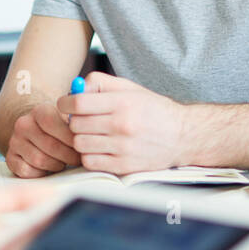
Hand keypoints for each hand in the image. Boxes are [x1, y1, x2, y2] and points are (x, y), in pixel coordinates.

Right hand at [6, 101, 80, 177]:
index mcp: (39, 111)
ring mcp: (15, 141)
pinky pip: (27, 171)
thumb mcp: (69, 120)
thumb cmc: (60, 129)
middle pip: (49, 145)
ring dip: (56, 165)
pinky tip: (49, 168)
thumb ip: (79, 122)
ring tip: (64, 162)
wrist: (37, 132)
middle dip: (68, 156)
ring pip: (39, 160)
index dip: (69, 137)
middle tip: (79, 160)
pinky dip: (41, 173)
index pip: (52, 122)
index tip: (83, 146)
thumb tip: (90, 131)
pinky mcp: (10, 158)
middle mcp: (23, 124)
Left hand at [56, 72, 187, 173]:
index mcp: (123, 103)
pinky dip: (89, 156)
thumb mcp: (131, 88)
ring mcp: (123, 148)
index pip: (78, 104)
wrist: (182, 136)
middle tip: (82, 120)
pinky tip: (99, 148)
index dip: (66, 103)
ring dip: (81, 139)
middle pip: (76, 125)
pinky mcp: (124, 166)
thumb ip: (101, 83)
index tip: (66, 105)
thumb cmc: (153, 110)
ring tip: (92, 135)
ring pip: (80, 145)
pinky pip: (90, 162)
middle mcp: (122, 125)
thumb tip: (75, 88)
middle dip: (74, 122)